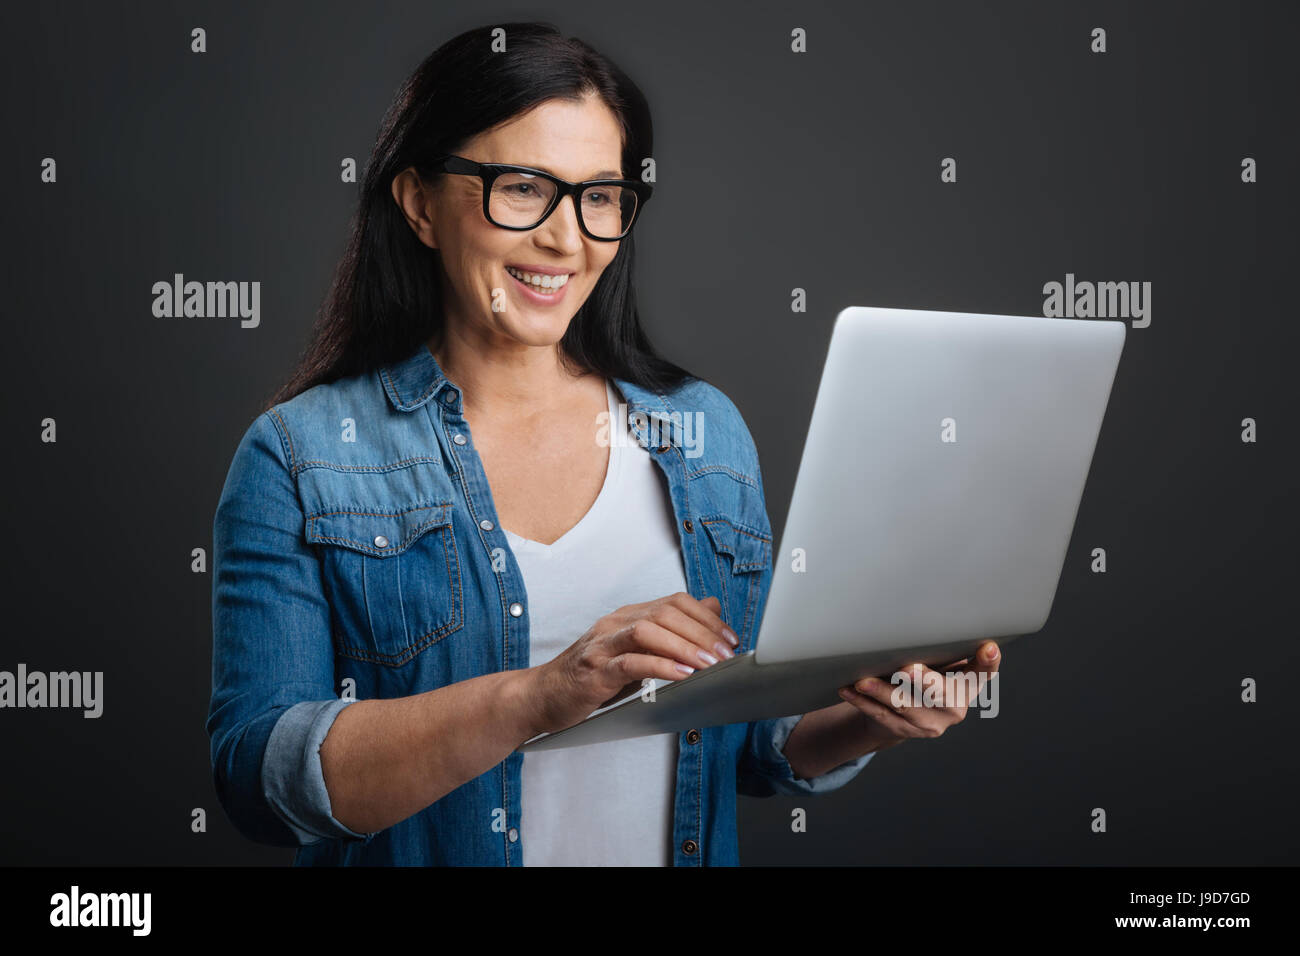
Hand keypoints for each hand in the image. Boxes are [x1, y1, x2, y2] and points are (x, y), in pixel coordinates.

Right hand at [524, 592, 738, 736]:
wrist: (540, 696)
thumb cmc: (590, 677)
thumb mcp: (635, 651)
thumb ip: (669, 632)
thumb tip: (711, 608)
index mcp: (627, 616)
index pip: (674, 602)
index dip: (706, 618)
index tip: (729, 639)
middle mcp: (615, 623)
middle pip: (666, 612)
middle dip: (702, 633)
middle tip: (726, 655)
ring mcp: (602, 645)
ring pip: (648, 630)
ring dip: (684, 646)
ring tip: (708, 665)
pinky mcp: (594, 671)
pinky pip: (630, 662)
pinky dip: (659, 665)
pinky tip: (681, 675)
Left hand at [835, 641, 1001, 745]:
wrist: (905, 715)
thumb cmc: (925, 676)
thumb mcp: (939, 662)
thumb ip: (939, 646)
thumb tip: (922, 611)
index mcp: (968, 685)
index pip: (983, 672)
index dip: (988, 661)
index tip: (988, 647)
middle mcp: (954, 708)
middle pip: (939, 694)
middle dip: (922, 681)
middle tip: (907, 668)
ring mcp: (930, 724)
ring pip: (904, 706)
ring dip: (881, 692)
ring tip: (863, 681)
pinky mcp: (904, 731)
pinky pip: (880, 715)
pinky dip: (862, 702)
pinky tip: (848, 690)